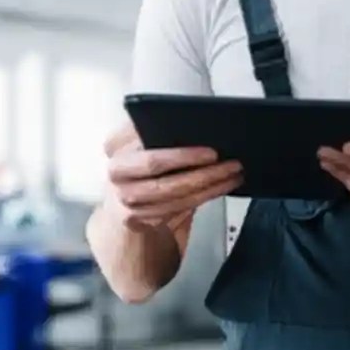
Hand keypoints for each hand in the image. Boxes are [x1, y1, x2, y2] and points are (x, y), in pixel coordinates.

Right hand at [101, 122, 242, 231]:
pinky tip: (221, 187)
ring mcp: (123, 196)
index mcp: (117, 144)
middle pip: (160, 171)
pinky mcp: (134, 218)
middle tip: (230, 164)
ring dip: (209, 185)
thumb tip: (206, 130)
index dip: (182, 153)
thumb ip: (164, 135)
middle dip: (201, 170)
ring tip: (233, 175)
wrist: (123, 201)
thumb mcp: (148, 143)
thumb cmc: (144, 165)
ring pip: (172, 193)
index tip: (212, 152)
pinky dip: (203, 197)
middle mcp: (116, 170)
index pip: (150, 144)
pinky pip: (175, 208)